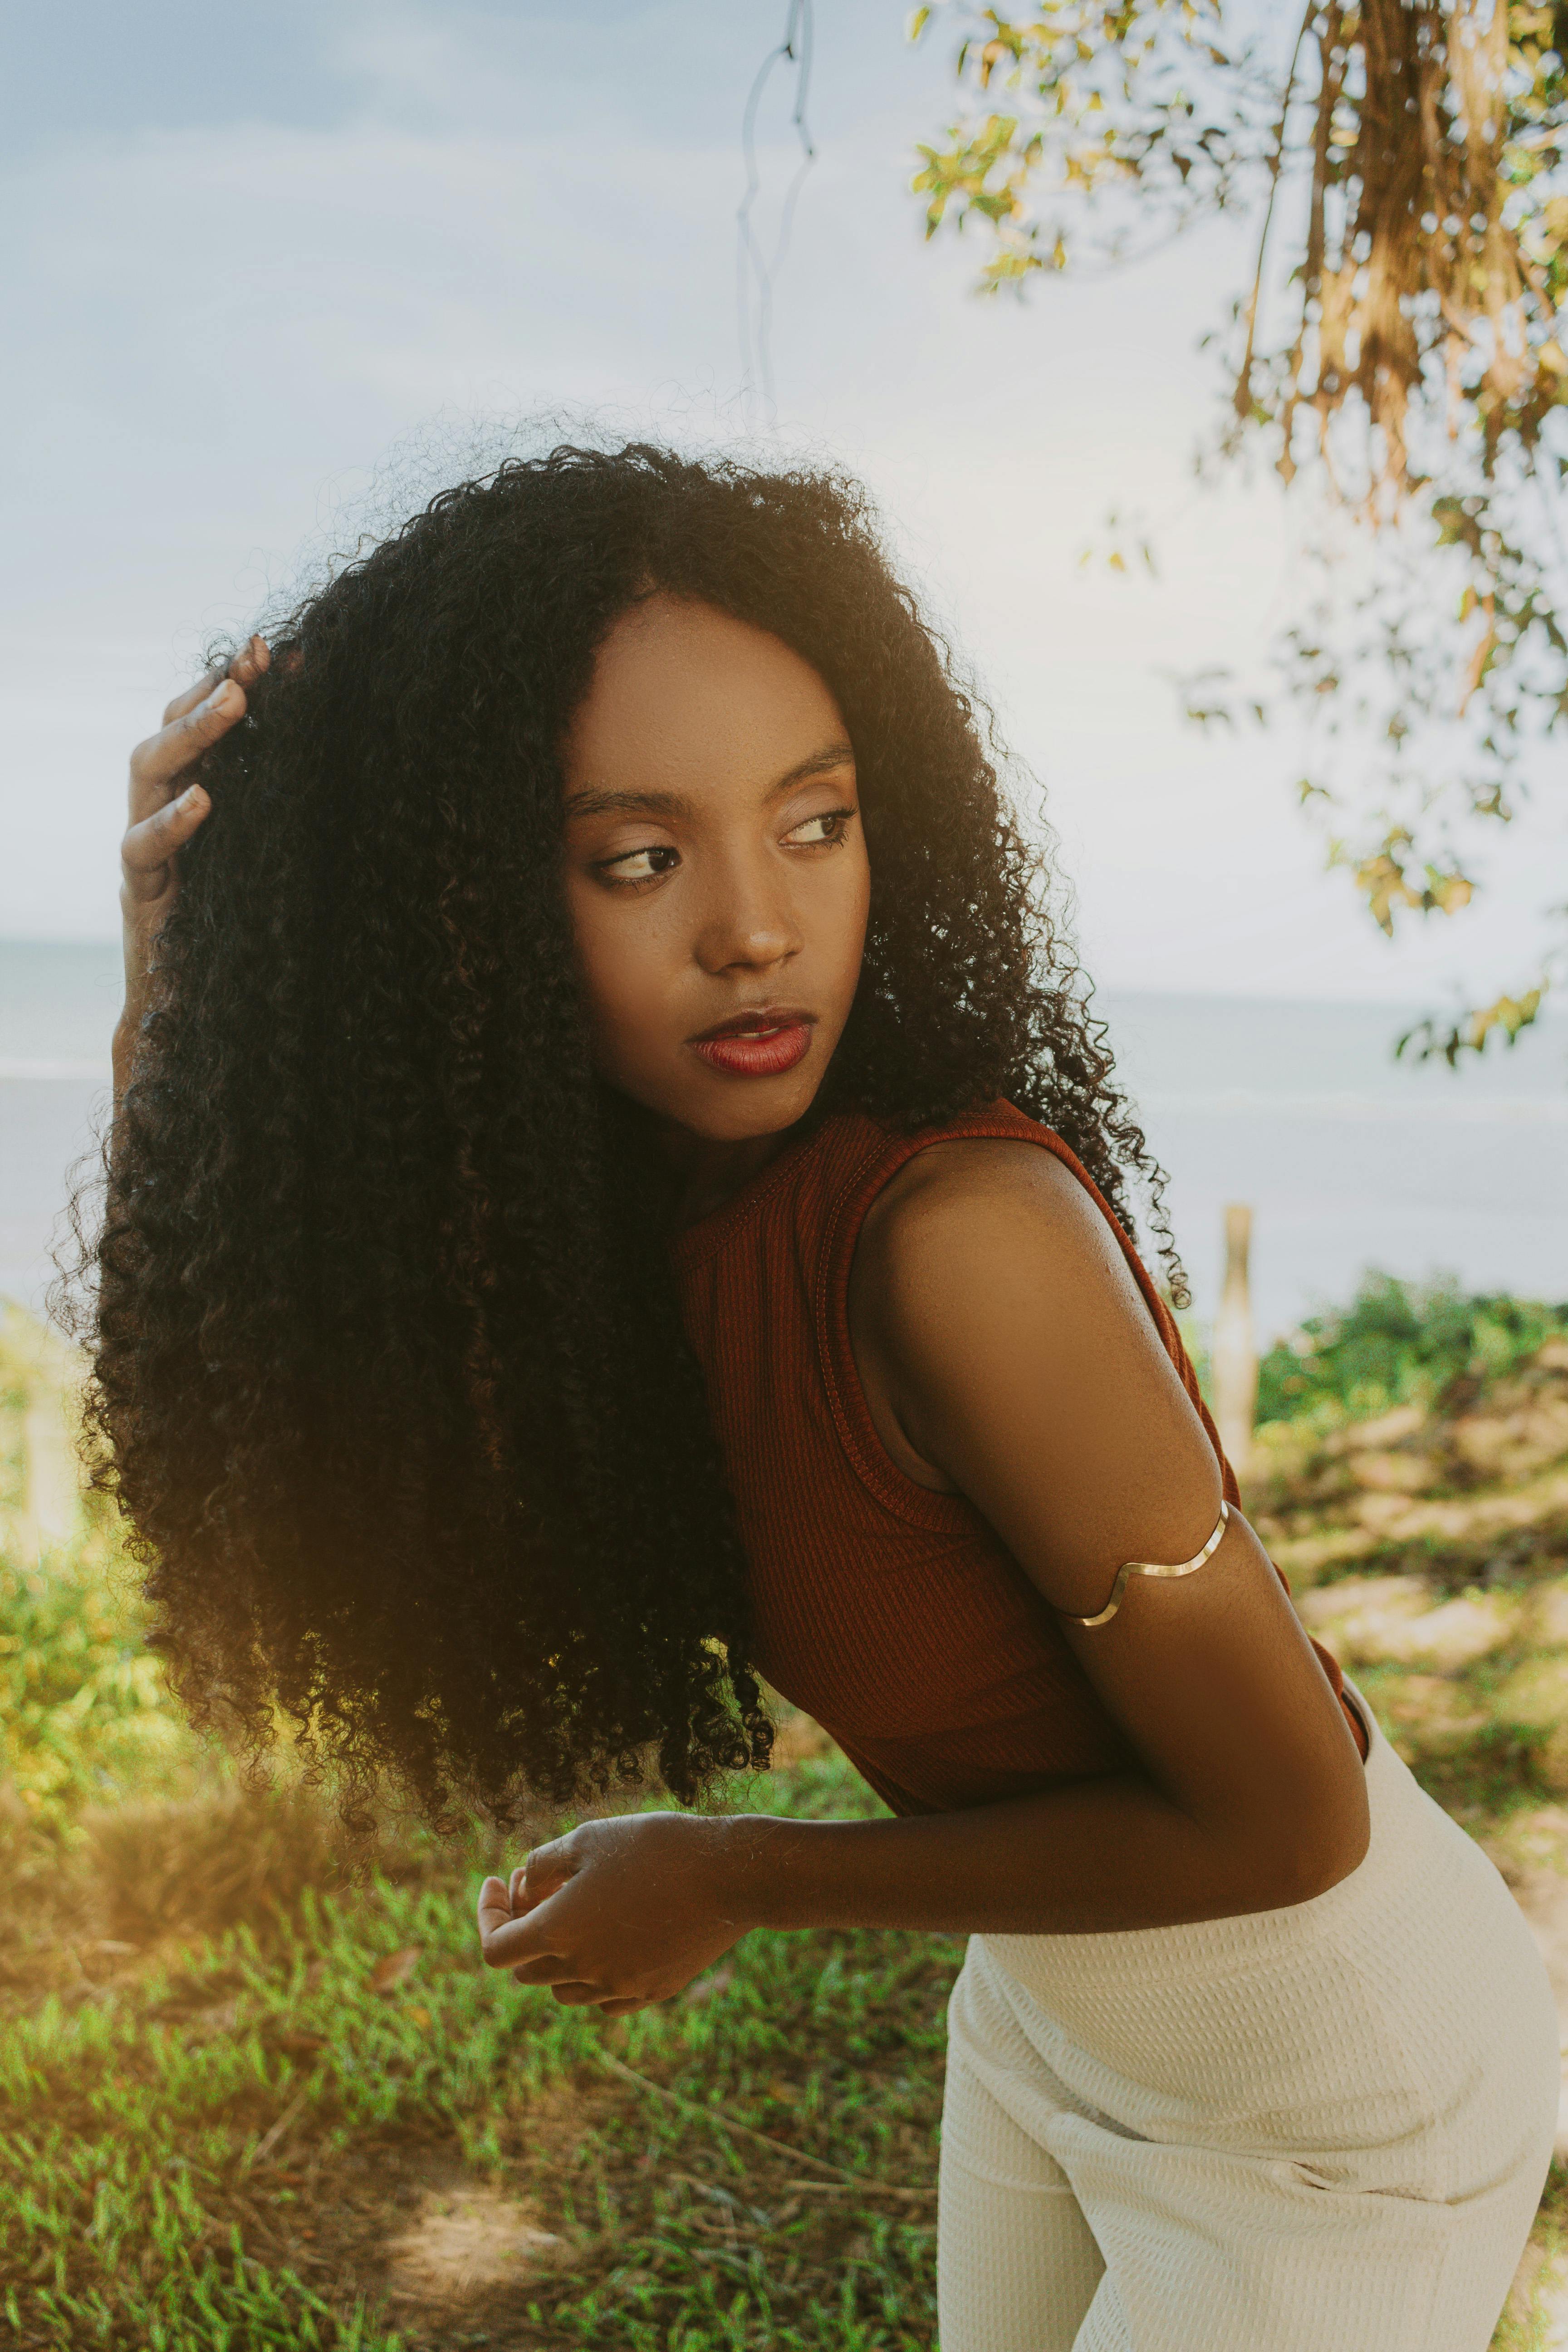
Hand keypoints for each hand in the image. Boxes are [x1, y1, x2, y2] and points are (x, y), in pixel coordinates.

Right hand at [116, 635, 268, 1084]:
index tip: (273, 649)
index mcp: (199, 789)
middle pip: (171, 729)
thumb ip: (294, 796)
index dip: (233, 680)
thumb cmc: (255, 923)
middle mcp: (165, 807)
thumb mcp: (282, 849)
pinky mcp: (140, 892)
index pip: (207, 719)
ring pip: (145, 771)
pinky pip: (143, 847)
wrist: (207, 1008)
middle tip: (250, 666)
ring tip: (233, 704)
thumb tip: (343, 739)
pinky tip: (205, 802)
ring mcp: (146, 847)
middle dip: (210, 692)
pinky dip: (172, 822)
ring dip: (192, 734)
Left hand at [475, 1812, 751, 2014]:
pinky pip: (604, 1998)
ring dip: (557, 1954)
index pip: (496, 1948)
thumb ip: (542, 1865)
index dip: (487, 1915)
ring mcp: (620, 1988)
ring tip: (577, 1906)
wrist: (730, 1875)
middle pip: (527, 1970)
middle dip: (522, 1927)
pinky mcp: (652, 1991)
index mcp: (559, 1932)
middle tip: (539, 1884)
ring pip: (564, 1989)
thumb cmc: (656, 1847)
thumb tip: (526, 1887)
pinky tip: (609, 1934)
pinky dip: (593, 1974)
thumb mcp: (588, 1838)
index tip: (496, 1880)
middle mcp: (584, 1970)